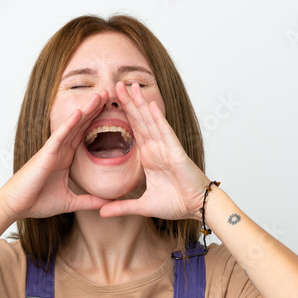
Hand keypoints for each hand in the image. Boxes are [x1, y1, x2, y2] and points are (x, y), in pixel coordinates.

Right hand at [0, 91, 112, 221]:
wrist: (16, 206)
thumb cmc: (37, 202)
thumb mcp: (70, 202)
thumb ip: (89, 201)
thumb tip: (108, 204)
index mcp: (65, 158)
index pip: (83, 135)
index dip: (96, 122)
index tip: (111, 111)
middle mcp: (60, 150)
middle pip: (80, 125)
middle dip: (94, 110)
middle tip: (108, 94)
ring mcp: (52, 150)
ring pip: (72, 126)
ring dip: (86, 110)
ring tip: (100, 96)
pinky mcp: (46, 154)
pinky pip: (59, 136)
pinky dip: (69, 124)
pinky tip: (79, 112)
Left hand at [98, 81, 208, 220]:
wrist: (196, 208)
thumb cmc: (177, 204)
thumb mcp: (142, 207)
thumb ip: (121, 207)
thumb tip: (101, 213)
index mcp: (149, 157)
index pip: (133, 131)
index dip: (123, 116)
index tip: (110, 102)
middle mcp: (156, 149)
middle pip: (139, 121)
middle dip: (128, 103)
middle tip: (115, 84)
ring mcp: (166, 148)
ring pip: (150, 122)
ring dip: (140, 104)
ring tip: (129, 86)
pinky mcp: (176, 152)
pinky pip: (165, 132)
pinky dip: (158, 118)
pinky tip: (150, 104)